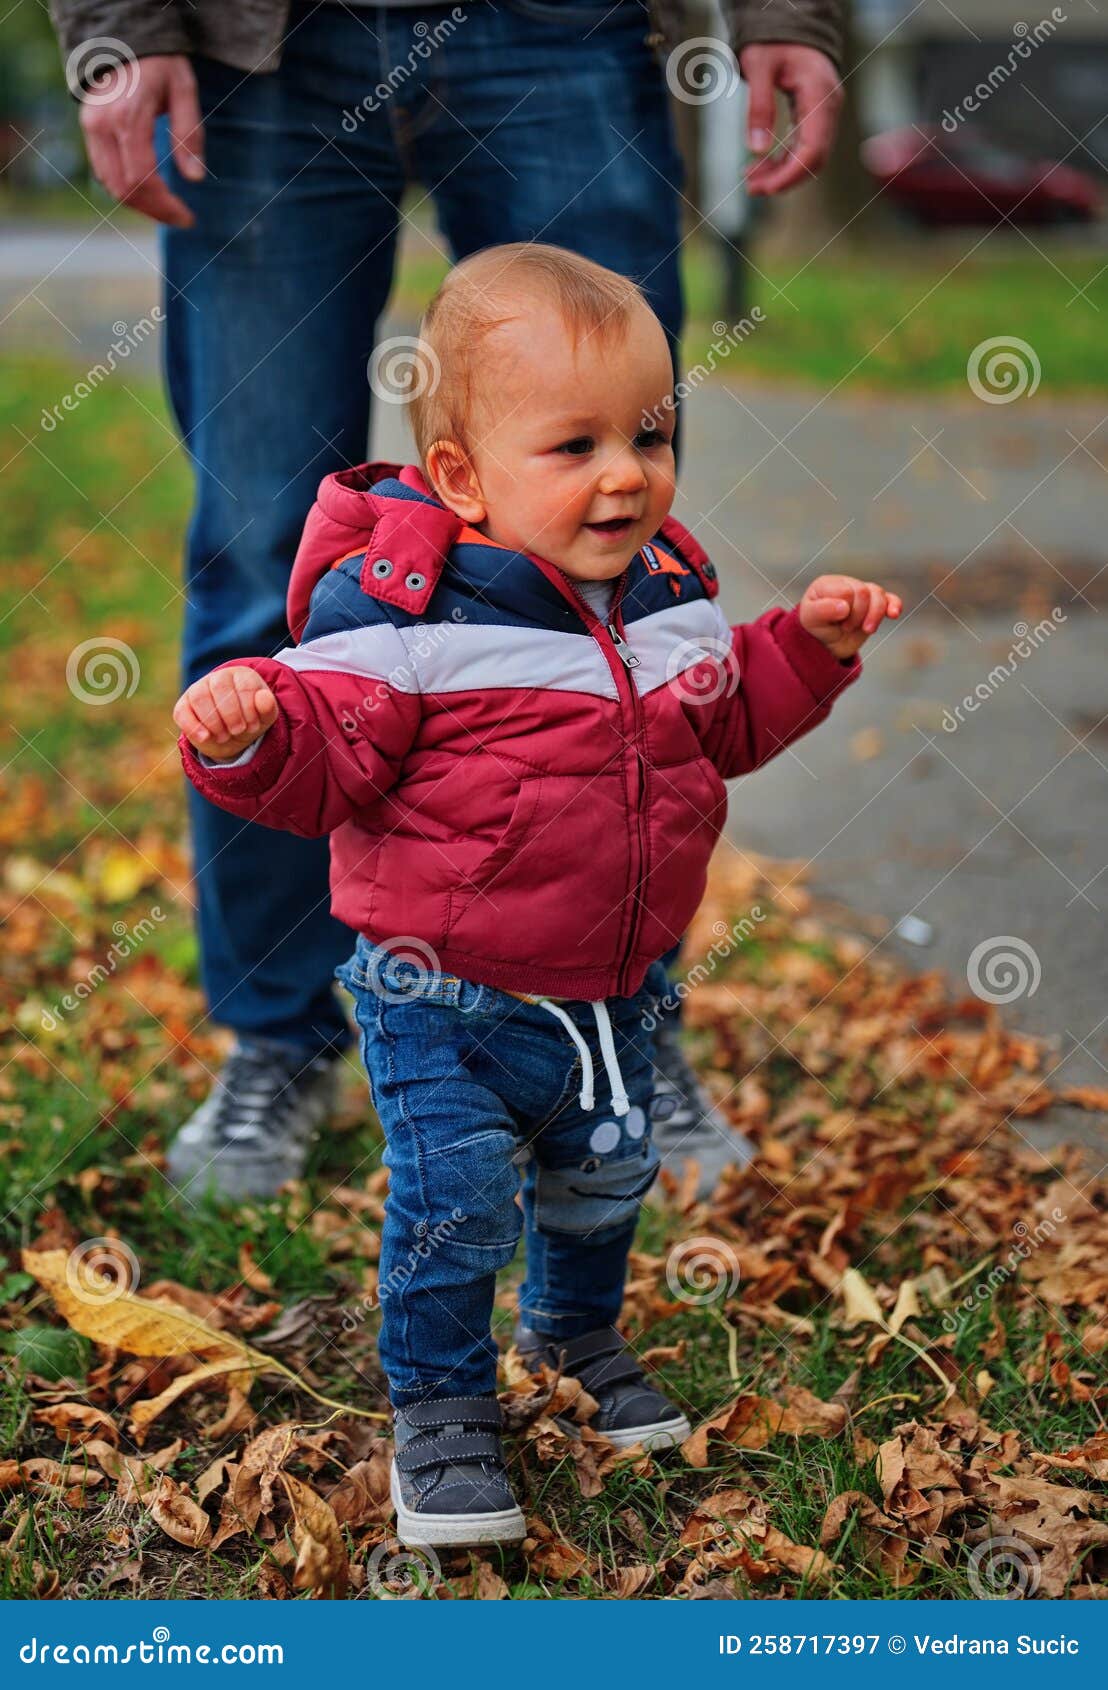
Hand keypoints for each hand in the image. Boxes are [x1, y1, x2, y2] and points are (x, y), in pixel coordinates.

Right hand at [79, 53, 204, 227]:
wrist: (124, 38)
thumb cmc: (159, 63)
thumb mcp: (184, 90)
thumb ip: (189, 134)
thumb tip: (194, 178)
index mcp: (128, 116)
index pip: (142, 177)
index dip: (165, 205)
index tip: (187, 218)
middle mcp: (103, 125)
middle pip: (124, 188)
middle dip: (154, 211)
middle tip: (180, 219)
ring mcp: (91, 127)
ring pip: (110, 185)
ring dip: (140, 204)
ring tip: (168, 209)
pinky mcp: (88, 129)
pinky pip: (104, 172)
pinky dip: (126, 190)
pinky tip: (150, 193)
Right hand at [174, 667, 278, 760]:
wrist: (232, 737)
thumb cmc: (250, 722)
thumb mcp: (263, 719)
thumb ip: (267, 708)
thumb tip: (265, 697)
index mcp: (242, 675)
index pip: (244, 685)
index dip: (249, 708)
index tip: (252, 726)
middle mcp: (218, 677)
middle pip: (220, 687)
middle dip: (231, 714)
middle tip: (238, 731)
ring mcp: (198, 689)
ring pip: (200, 697)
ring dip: (213, 720)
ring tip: (224, 737)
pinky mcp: (184, 705)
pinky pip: (182, 712)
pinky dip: (193, 726)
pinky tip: (206, 738)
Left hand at [739, 44, 842, 196]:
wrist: (789, 25)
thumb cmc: (773, 40)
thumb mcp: (758, 66)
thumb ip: (758, 106)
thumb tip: (756, 150)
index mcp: (819, 93)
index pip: (814, 148)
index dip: (791, 174)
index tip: (764, 188)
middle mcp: (829, 107)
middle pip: (814, 159)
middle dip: (783, 179)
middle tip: (750, 187)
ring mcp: (825, 114)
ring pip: (809, 158)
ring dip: (781, 173)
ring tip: (749, 178)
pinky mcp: (815, 119)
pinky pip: (803, 149)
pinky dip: (782, 162)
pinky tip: (759, 166)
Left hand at [798, 575, 901, 659]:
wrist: (825, 644)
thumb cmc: (815, 628)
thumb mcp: (810, 620)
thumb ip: (823, 610)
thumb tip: (844, 607)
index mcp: (828, 584)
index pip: (847, 591)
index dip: (845, 610)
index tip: (836, 623)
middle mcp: (847, 584)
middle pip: (864, 592)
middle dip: (858, 615)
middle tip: (846, 628)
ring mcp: (862, 593)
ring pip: (878, 594)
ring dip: (874, 615)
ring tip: (867, 629)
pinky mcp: (875, 605)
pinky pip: (890, 599)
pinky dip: (894, 606)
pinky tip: (894, 614)